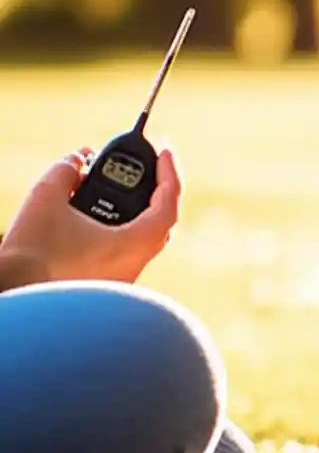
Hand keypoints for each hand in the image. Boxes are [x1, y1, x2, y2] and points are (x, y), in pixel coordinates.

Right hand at [0, 147, 182, 283]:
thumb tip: (78, 160)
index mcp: (134, 245)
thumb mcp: (45, 199)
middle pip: (158, 220)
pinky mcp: (105, 289)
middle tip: (143, 168)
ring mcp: (122, 280)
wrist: (13, 301)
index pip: (168, 203)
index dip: (169, 172)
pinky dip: (116, 229)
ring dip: (130, 210)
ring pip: (139, 238)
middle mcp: (135, 265)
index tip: (165, 151)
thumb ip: (65, 170)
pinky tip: (95, 218)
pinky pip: (122, 252)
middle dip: (152, 189)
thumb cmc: (31, 255)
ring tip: (112, 189)